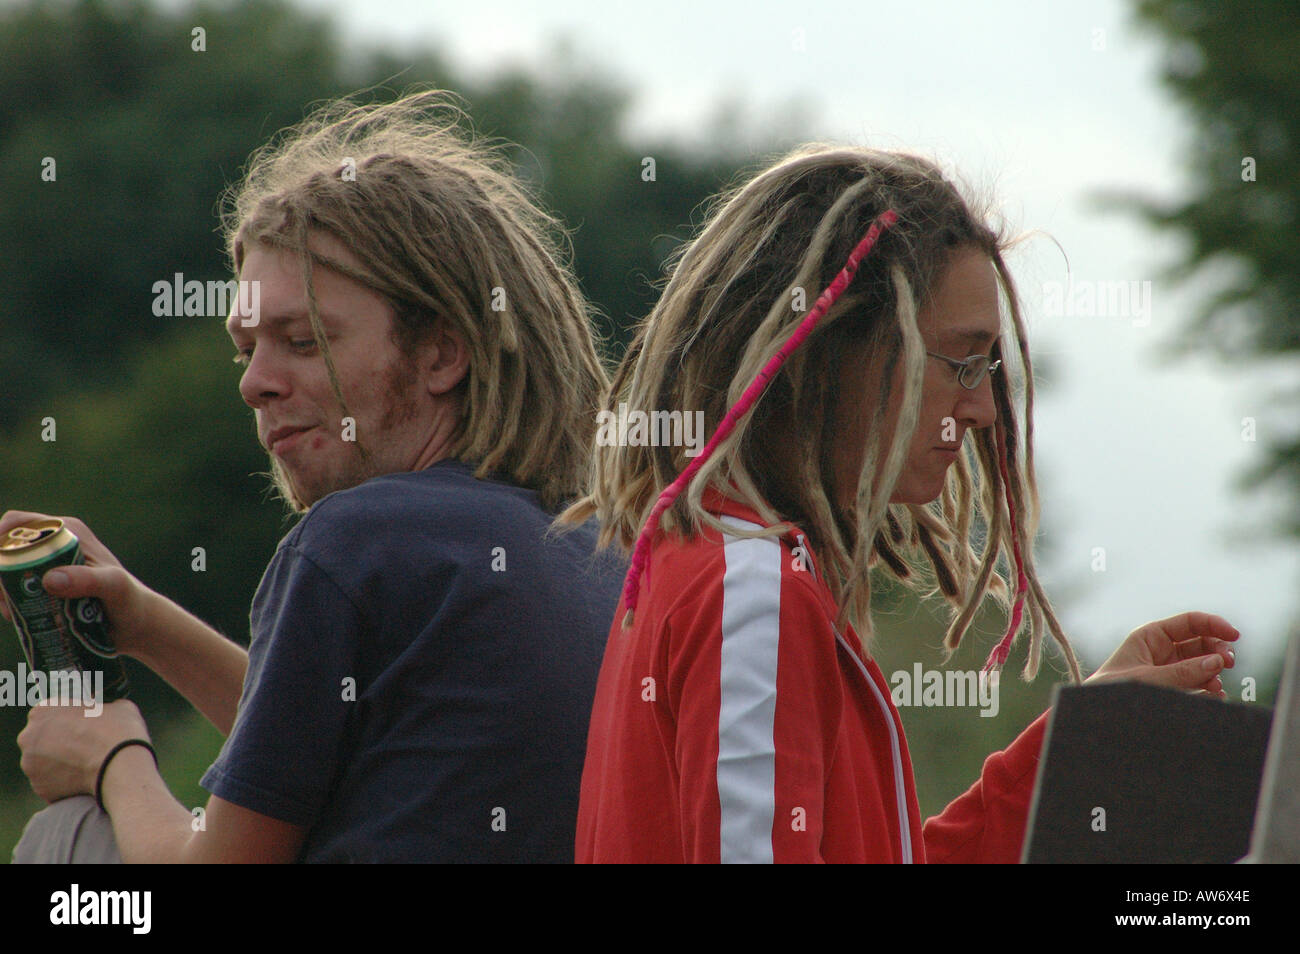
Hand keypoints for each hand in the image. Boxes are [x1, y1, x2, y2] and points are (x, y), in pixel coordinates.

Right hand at [0, 511, 150, 657]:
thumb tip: (50, 580)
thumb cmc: (130, 600)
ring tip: (11, 614)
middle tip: (4, 600)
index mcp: (68, 532)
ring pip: (7, 573)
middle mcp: (55, 545)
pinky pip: (15, 592)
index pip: (20, 523)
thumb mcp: (113, 587)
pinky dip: (9, 604)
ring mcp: (48, 567)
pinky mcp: (46, 588)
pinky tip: (17, 619)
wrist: (137, 626)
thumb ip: (88, 581)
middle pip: (7, 550)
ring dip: (2, 592)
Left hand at [17, 697, 150, 802]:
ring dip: (57, 763)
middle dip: (57, 742)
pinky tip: (82, 778)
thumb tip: (103, 711)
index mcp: (43, 710)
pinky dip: (62, 782)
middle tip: (83, 746)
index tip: (81, 726)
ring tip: (84, 764)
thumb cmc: (119, 731)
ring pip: (42, 762)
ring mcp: (30, 764)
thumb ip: (99, 707)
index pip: (49, 713)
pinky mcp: (39, 787)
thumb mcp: (115, 706)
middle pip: (40, 738)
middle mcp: (29, 736)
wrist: (120, 765)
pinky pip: (49, 783)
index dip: (67, 720)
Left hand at [1085, 611, 1238, 698]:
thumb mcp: (1146, 679)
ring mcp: (1169, 669)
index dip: (1214, 624)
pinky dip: (1209, 689)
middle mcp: (1162, 650)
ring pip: (1203, 664)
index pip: (1189, 622)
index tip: (1235, 635)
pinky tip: (1213, 696)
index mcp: (1151, 636)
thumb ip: (1182, 672)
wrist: (1095, 717)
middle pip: (1201, 642)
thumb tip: (1217, 662)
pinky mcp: (1173, 689)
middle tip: (1228, 664)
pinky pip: (1198, 684)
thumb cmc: (1110, 691)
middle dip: (1217, 650)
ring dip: (1214, 672)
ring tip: (1215, 686)